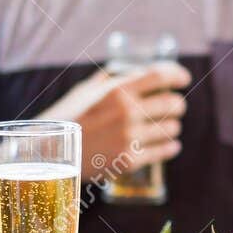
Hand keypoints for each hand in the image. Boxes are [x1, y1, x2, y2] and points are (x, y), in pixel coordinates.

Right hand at [42, 65, 189, 180]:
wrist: (49, 152)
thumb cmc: (67, 118)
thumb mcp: (85, 90)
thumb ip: (111, 80)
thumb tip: (135, 72)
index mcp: (117, 90)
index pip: (160, 76)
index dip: (177, 75)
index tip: (184, 79)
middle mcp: (126, 112)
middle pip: (172, 103)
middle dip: (177, 104)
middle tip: (175, 107)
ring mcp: (129, 138)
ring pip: (171, 128)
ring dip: (173, 127)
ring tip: (169, 128)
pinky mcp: (129, 160)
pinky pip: (163, 151)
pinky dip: (171, 147)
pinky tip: (172, 146)